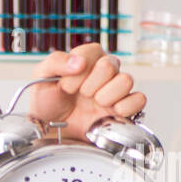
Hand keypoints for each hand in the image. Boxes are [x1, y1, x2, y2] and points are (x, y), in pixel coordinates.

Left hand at [29, 42, 146, 141]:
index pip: (93, 52)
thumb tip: (79, 62)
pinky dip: (124, 107)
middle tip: (79, 96)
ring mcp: (116, 89)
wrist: (50, 129)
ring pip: (126, 80)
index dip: (77, 72)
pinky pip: (139, 100)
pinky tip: (108, 112)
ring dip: (105, 96)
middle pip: (111, 65)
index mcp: (88, 58)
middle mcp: (105, 71)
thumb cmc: (48, 101)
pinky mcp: (124, 108)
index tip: (65, 86)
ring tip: (93, 104)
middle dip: (89, 85)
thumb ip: (56, 62)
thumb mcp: (41, 76)